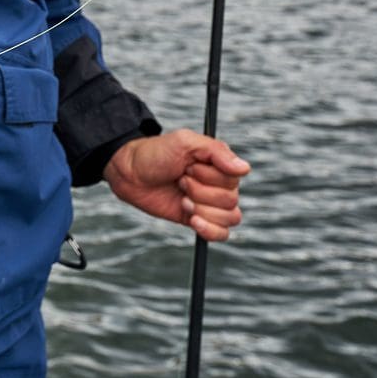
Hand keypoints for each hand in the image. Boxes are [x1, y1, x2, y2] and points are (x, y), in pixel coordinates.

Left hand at [102, 130, 248, 241]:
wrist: (130, 173)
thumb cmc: (156, 153)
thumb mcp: (184, 142)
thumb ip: (216, 152)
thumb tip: (245, 168)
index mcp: (219, 164)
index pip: (233, 179)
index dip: (209, 176)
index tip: (188, 167)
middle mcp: (219, 184)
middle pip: (230, 200)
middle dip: (200, 192)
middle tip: (180, 181)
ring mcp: (210, 204)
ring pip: (230, 218)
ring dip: (202, 210)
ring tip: (182, 199)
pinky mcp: (200, 220)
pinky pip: (222, 234)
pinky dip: (210, 231)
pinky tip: (193, 221)